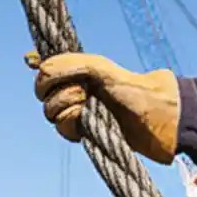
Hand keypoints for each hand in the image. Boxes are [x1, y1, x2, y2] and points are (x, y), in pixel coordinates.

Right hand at [31, 52, 178, 164]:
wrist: (160, 121)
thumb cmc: (135, 90)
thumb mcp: (100, 68)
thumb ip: (69, 63)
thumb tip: (36, 65)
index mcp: (79, 69)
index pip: (45, 70)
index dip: (44, 74)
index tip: (51, 72)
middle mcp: (76, 88)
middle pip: (43, 95)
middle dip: (62, 94)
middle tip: (87, 93)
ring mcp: (80, 110)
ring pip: (51, 114)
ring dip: (70, 111)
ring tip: (93, 109)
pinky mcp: (85, 133)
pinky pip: (64, 131)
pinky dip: (74, 126)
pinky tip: (91, 124)